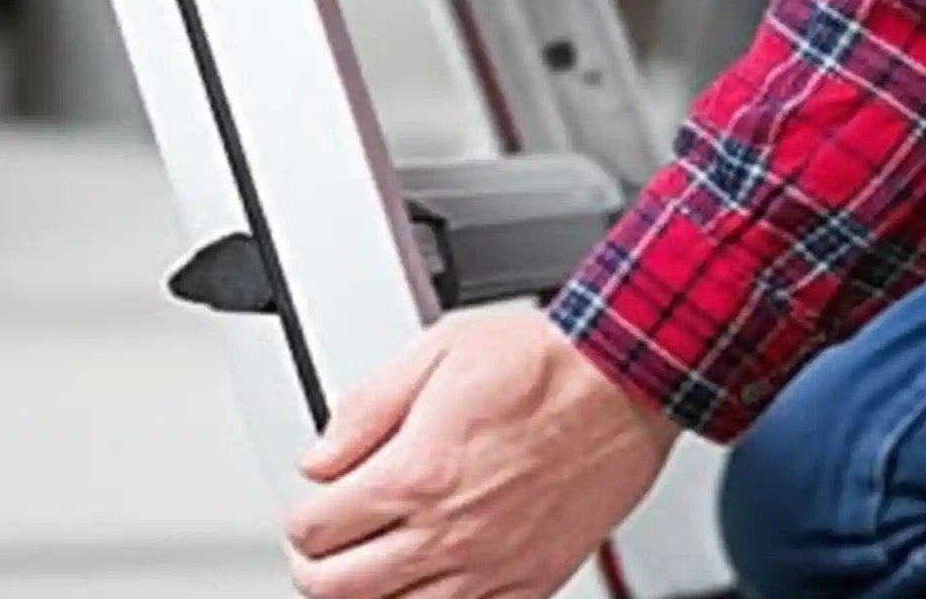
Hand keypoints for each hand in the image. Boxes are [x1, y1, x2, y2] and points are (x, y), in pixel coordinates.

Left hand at [284, 307, 678, 597]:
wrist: (625, 380)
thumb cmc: (544, 362)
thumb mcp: (435, 351)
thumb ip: (365, 409)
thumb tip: (321, 456)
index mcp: (416, 473)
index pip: (315, 527)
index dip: (299, 517)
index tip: (309, 505)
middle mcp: (449, 531)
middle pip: (339, 588)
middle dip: (315, 567)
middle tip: (321, 546)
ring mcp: (492, 566)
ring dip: (366, 595)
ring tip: (366, 567)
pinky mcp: (533, 582)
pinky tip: (430, 586)